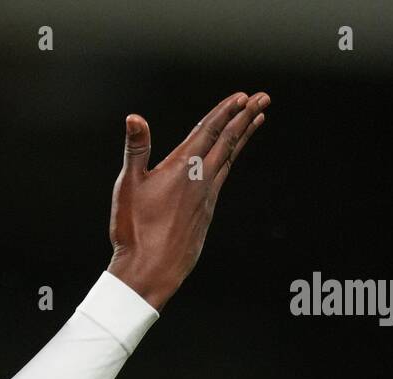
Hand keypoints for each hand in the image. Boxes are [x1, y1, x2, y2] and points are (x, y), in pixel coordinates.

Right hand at [107, 91, 269, 311]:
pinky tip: (228, 161)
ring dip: (242, 137)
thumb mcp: (128, 185)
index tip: (243, 96)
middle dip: (245, 117)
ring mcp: (207, 197)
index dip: (226, 111)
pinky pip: (222, 178)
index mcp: (182, 167)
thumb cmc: (135, 229)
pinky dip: (230, 161)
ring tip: (256, 121)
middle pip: (228, 141)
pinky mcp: (206, 213)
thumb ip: (136, 149)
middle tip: (264, 99)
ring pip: (229, 159)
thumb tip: (134, 117)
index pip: (209, 131)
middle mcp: (201, 179)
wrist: (151, 269)